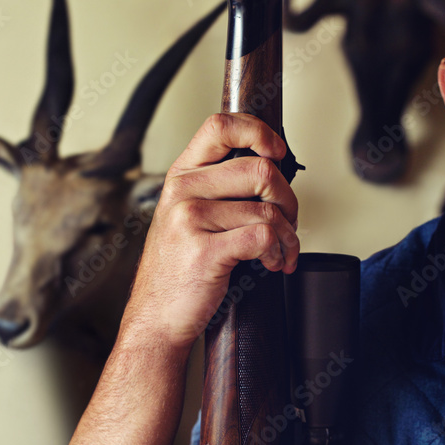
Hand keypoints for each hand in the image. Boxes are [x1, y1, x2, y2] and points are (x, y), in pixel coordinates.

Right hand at [118, 113, 299, 351]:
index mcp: (181, 175)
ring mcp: (191, 220)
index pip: (220, 126)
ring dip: (288, 236)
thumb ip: (218, 189)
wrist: (156, 318)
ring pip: (268, 210)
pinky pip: (264, 236)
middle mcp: (183, 191)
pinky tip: (271, 263)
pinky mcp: (205, 250)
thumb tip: (271, 174)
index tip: (277, 152)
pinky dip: (279, 252)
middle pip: (261, 170)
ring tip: (280, 252)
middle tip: (289, 223)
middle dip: (289, 201)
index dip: (258, 132)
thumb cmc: (178, 270)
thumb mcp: (187, 216)